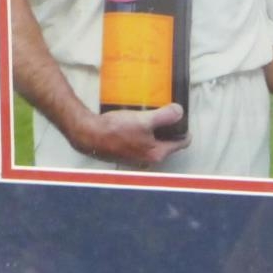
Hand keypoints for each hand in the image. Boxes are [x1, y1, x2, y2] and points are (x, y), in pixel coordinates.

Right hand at [74, 105, 190, 166]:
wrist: (88, 135)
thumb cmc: (115, 130)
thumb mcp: (145, 120)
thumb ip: (166, 116)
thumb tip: (180, 112)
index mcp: (157, 154)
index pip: (182, 143)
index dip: (184, 129)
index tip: (182, 117)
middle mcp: (148, 160)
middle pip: (168, 143)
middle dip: (170, 129)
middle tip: (168, 113)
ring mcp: (136, 158)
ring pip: (154, 142)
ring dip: (155, 130)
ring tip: (152, 115)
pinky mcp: (126, 153)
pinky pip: (142, 141)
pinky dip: (143, 132)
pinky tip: (137, 121)